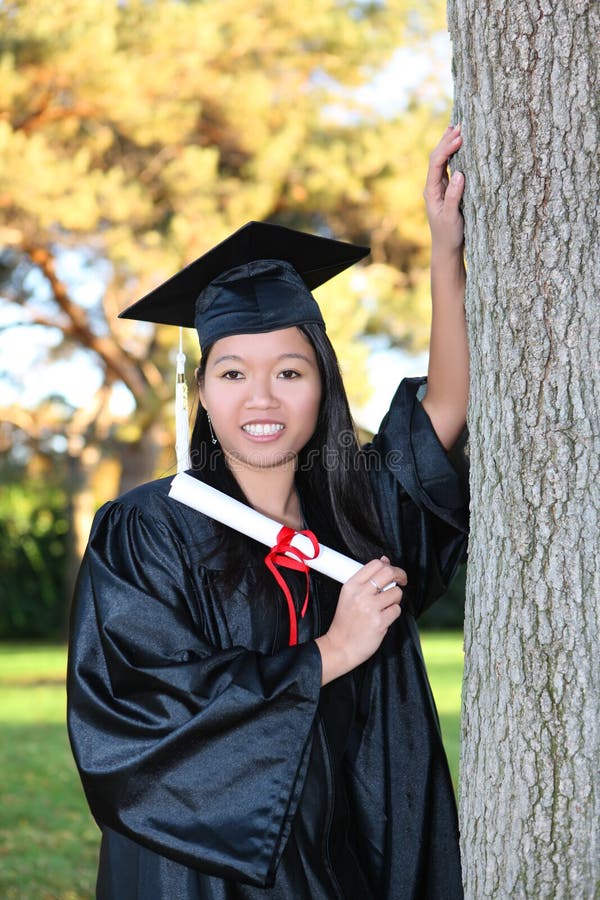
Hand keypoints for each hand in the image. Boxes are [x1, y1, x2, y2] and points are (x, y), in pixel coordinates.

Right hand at [315, 556, 406, 684]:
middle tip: (402, 580)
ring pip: (396, 592)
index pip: (375, 565)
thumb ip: (366, 579)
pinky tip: (384, 617)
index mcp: (351, 585)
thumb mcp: (350, 595)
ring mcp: (370, 608)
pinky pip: (397, 610)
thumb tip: (385, 561)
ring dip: (395, 598)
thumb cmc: (346, 621)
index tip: (394, 572)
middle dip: (400, 575)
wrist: (340, 646)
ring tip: (386, 606)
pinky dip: (393, 613)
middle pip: (388, 573)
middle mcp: (360, 594)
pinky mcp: (379, 622)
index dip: (389, 566)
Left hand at [424, 124, 464, 253]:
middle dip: (446, 141)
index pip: (436, 164)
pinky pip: (448, 167)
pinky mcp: (447, 189)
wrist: (445, 248)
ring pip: (442, 160)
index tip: (459, 138)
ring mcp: (439, 187)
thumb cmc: (448, 235)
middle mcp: (433, 186)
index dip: (446, 148)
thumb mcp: (452, 217)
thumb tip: (460, 174)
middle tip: (460, 124)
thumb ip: (454, 197)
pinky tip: (458, 145)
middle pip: (437, 158)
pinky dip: (453, 154)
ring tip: (457, 126)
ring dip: (448, 144)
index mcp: (431, 191)